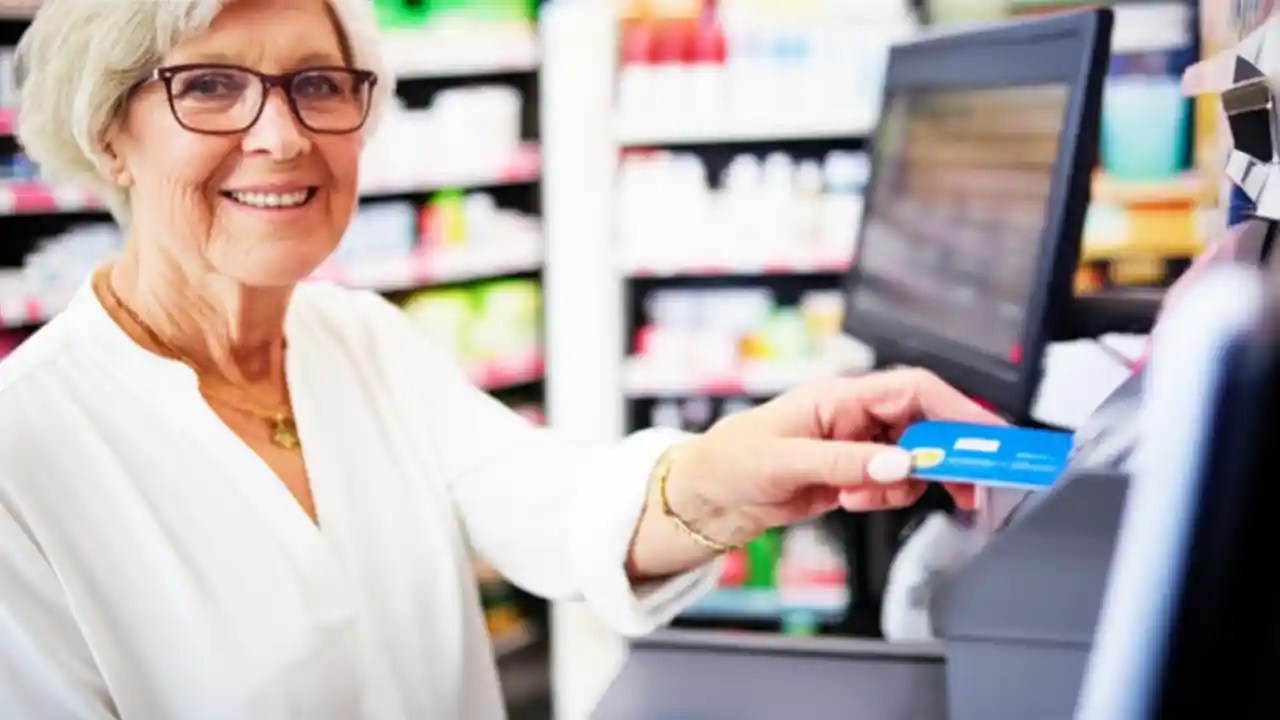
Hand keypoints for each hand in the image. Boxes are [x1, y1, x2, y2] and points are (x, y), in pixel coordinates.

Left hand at [664, 368, 1005, 547]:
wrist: (706, 498)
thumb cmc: (731, 461)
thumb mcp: (785, 461)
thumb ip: (845, 462)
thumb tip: (900, 462)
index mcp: (841, 396)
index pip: (916, 391)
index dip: (960, 410)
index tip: (991, 438)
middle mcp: (854, 416)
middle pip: (927, 424)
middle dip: (948, 454)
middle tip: (968, 485)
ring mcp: (855, 445)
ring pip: (914, 458)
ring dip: (908, 481)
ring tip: (865, 495)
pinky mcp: (852, 473)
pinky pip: (893, 481)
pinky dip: (886, 494)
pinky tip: (853, 501)